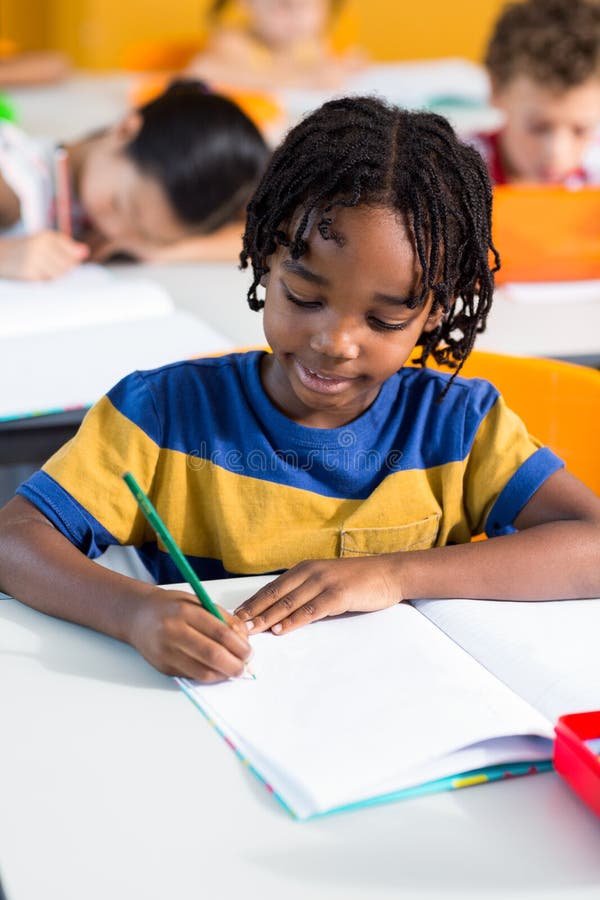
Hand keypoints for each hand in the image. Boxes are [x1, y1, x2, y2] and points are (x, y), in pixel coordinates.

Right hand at [0, 231, 88, 279]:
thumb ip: (68, 246)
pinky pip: (48, 281)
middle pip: (68, 266)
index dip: (71, 262)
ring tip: (43, 270)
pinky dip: (45, 280)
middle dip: (64, 270)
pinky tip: (37, 275)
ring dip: (55, 276)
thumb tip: (86, 252)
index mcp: (48, 237)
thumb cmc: (27, 249)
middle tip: (49, 267)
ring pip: (59, 274)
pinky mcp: (30, 273)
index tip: (62, 262)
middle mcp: (42, 246)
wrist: (1, 255)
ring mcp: (36, 260)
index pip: (73, 255)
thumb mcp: (46, 242)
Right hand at [129, 588, 251, 681]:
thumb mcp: (198, 602)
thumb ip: (222, 618)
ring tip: (233, 671)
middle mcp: (173, 631)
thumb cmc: (172, 607)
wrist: (138, 615)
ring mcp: (166, 651)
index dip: (240, 646)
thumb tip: (245, 640)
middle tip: (245, 666)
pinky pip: (192, 676)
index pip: (220, 633)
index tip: (250, 652)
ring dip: (223, 675)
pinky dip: (209, 677)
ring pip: (202, 671)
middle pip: (212, 654)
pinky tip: (217, 671)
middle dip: (235, 664)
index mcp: (186, 611)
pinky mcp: (162, 666)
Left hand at [234, 557, 401, 635]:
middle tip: (235, 626)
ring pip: (289, 602)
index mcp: (305, 569)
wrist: (388, 573)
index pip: (272, 588)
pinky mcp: (338, 595)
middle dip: (253, 611)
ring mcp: (324, 582)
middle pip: (275, 595)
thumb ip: (305, 591)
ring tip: (250, 631)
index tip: (235, 615)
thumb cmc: (358, 580)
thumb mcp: (326, 580)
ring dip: (267, 618)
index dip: (252, 602)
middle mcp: (310, 572)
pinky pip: (311, 610)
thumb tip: (280, 611)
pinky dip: (293, 620)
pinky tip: (280, 629)